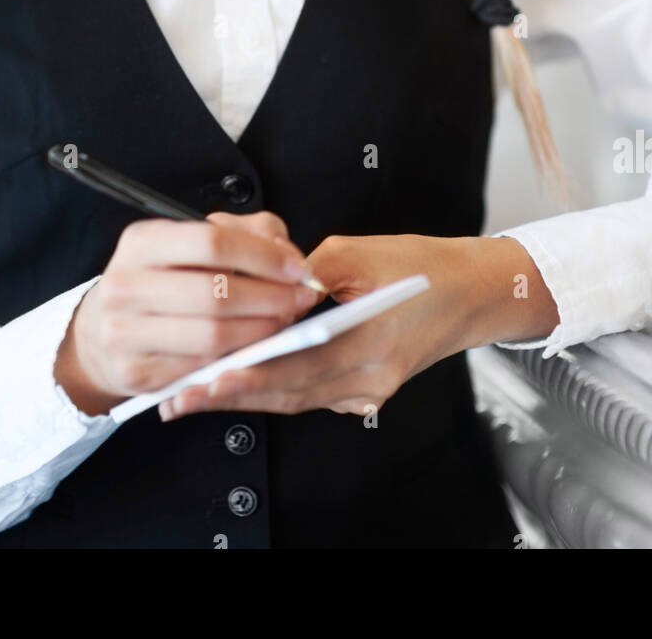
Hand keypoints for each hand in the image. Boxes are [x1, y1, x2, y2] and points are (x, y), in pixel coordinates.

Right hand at [54, 211, 318, 415]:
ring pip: (211, 336)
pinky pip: (201, 368)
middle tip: (300, 299)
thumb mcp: (196, 240)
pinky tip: (254, 345)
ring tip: (284, 322)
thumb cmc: (163, 278)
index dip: (264, 256)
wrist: (104, 327)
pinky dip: (237, 358)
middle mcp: (125, 284)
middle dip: (271, 298)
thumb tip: (288, 253)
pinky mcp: (135, 373)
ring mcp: (124, 332)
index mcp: (142, 242)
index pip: (212, 242)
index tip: (298, 268)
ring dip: (261, 331)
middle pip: (214, 294)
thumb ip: (248, 234)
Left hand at [156, 231, 555, 421]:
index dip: (250, 373)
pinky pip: (309, 396)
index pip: (299, 366)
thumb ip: (307, 271)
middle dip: (230, 395)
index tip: (207, 376)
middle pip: (289, 394)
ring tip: (194, 394)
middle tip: (180, 396)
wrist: (470, 291)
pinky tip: (239, 385)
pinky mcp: (365, 391)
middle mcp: (371, 377)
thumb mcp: (359, 251)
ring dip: (244, 397)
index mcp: (373, 343)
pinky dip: (272, 391)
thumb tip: (265, 287)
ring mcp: (369, 390)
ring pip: (294, 400)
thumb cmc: (422, 266)